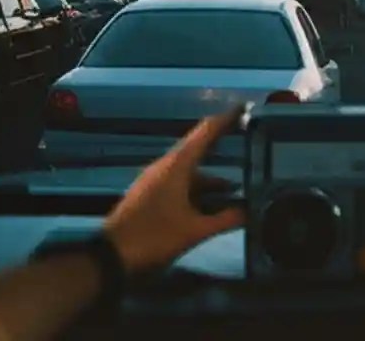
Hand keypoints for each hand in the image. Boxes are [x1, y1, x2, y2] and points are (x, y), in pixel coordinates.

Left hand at [102, 108, 244, 273]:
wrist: (112, 256)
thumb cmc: (154, 237)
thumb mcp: (195, 231)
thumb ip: (225, 219)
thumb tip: (252, 211)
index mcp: (176, 166)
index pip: (204, 132)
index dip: (225, 119)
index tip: (243, 107)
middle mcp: (166, 167)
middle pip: (198, 150)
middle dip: (222, 146)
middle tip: (247, 141)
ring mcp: (156, 182)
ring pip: (191, 173)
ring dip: (213, 180)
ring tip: (239, 189)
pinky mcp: (152, 197)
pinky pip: (181, 186)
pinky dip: (200, 192)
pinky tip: (214, 208)